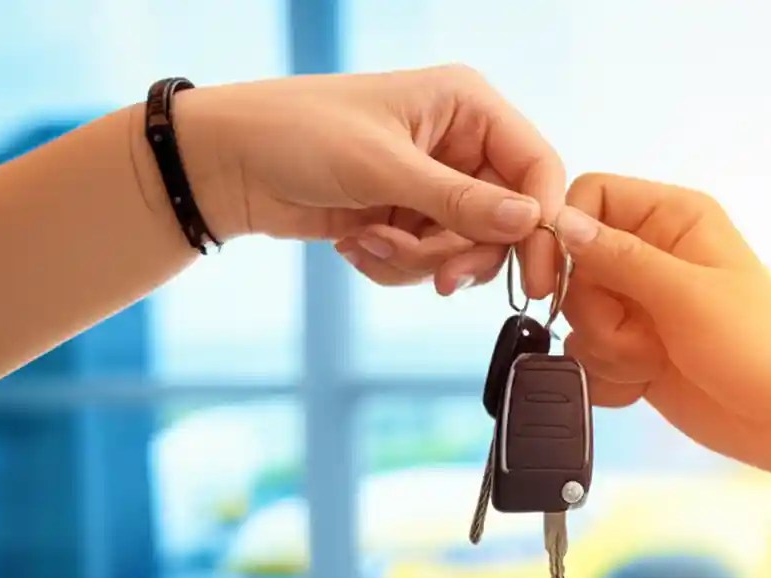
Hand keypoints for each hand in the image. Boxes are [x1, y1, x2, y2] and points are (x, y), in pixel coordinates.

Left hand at [170, 65, 564, 296]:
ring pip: (465, 249)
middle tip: (438, 278)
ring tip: (368, 242)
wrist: (226, 165)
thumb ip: (460, 201)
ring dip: (418, 260)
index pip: (537, 167)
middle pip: (506, 220)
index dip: (544, 222)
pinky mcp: (406, 217)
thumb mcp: (383, 167)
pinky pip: (428, 262)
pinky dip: (394, 264)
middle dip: (465, 252)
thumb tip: (531, 222)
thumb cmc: (297, 134)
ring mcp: (433, 184)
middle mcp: (459, 143)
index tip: (540, 272)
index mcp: (467, 106)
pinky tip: (355, 244)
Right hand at [555, 174, 770, 556]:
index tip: (557, 279)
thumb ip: (618, 257)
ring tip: (656, 359)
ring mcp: (643, 307)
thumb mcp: (685, 294)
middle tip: (644, 333)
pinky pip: (588, 357)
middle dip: (598, 310)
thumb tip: (562, 223)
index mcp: (673, 219)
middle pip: (575, 266)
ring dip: (608, 348)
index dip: (564, 234)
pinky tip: (648, 382)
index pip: (589, 198)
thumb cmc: (761, 347)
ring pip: (578, 318)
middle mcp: (653, 256)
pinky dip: (610, 376)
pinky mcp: (635, 351)